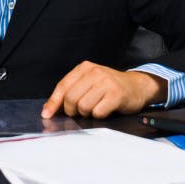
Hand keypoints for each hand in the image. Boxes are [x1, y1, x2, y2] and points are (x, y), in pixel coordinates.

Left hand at [41, 61, 164, 118]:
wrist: (137, 86)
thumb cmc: (109, 87)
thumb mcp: (89, 83)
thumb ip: (71, 91)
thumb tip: (50, 109)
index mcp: (84, 68)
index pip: (62, 86)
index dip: (53, 103)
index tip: (46, 115)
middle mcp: (94, 72)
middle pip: (71, 98)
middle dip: (72, 110)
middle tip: (81, 111)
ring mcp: (106, 82)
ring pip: (83, 106)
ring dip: (87, 113)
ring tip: (96, 108)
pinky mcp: (116, 94)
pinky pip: (98, 112)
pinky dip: (99, 115)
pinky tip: (105, 110)